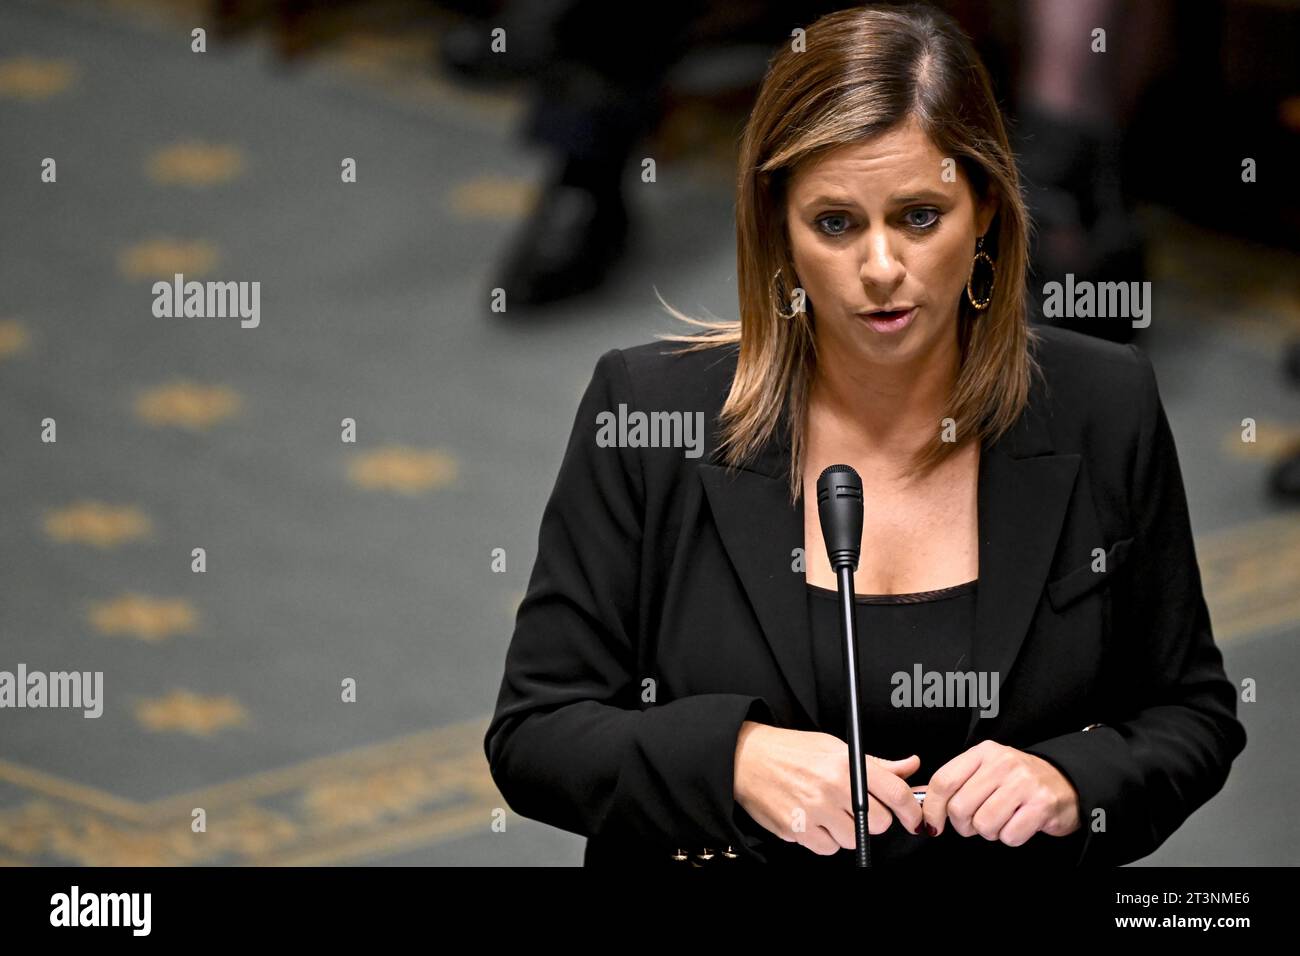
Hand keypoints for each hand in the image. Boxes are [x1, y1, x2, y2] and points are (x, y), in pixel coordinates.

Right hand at [733, 721, 924, 854]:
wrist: (745, 759)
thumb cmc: (790, 751)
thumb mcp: (834, 747)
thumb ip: (876, 764)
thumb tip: (910, 766)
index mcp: (845, 763)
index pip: (895, 793)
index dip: (911, 810)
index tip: (915, 818)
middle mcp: (832, 787)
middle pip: (880, 823)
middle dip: (875, 819)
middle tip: (858, 807)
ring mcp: (813, 811)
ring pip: (853, 839)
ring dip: (847, 830)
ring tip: (827, 809)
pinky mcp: (797, 831)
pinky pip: (827, 849)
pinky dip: (824, 839)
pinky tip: (812, 819)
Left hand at [919, 740, 1080, 845]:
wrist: (1066, 782)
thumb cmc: (1018, 781)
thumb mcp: (986, 770)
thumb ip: (956, 784)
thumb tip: (923, 807)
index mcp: (983, 752)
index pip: (943, 781)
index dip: (931, 808)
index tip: (932, 823)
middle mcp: (1002, 763)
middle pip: (960, 807)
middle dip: (964, 825)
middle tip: (977, 822)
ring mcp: (1023, 783)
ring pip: (983, 825)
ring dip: (989, 832)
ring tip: (1002, 820)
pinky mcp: (1042, 805)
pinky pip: (1009, 836)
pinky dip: (1010, 837)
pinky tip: (1019, 824)